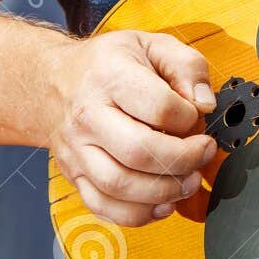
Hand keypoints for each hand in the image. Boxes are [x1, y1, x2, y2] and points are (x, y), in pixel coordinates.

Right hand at [45, 30, 218, 226]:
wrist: (53, 82)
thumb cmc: (108, 64)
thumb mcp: (152, 44)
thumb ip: (187, 66)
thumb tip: (205, 103)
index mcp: (110, 77)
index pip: (159, 107)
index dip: (188, 118)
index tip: (197, 116)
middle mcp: (88, 116)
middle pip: (139, 152)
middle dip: (183, 160)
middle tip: (203, 153)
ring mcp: (77, 150)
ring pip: (119, 186)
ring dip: (164, 191)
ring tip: (188, 181)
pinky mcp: (74, 175)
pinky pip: (102, 206)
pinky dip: (137, 214)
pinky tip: (162, 203)